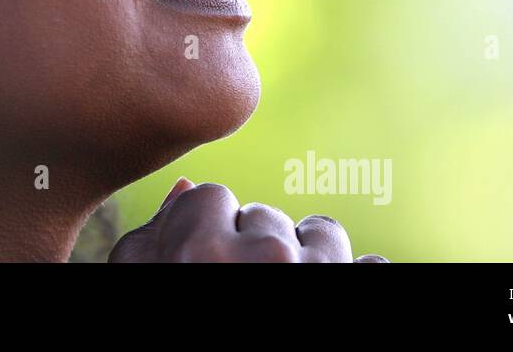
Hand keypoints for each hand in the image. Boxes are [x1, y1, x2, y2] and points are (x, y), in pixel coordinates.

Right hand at [109, 178, 387, 262]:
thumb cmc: (164, 323)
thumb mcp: (138, 281)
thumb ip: (146, 239)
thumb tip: (186, 188)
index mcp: (203, 249)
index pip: (211, 198)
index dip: (206, 235)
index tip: (199, 266)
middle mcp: (269, 258)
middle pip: (265, 217)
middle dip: (255, 248)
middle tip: (242, 285)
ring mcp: (322, 275)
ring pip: (322, 234)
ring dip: (309, 260)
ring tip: (286, 288)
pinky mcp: (361, 289)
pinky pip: (375, 266)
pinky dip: (357, 275)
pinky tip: (333, 285)